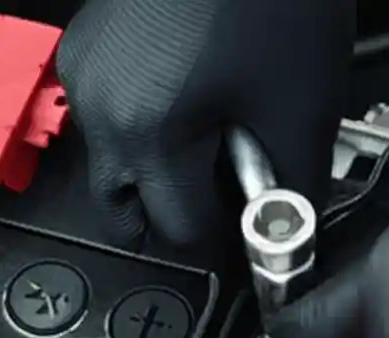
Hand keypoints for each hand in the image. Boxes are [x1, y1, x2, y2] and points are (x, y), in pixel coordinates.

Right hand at [57, 0, 353, 248]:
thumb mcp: (303, 104)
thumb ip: (295, 184)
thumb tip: (289, 228)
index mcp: (147, 131)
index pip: (177, 232)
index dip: (223, 237)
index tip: (247, 227)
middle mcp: (100, 108)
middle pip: (123, 212)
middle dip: (175, 217)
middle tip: (225, 197)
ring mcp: (85, 75)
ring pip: (113, 166)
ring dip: (158, 172)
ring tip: (216, 134)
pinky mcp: (87, 49)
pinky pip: (107, 116)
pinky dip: (146, 127)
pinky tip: (193, 96)